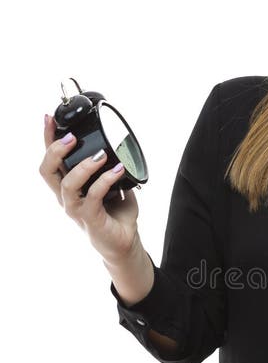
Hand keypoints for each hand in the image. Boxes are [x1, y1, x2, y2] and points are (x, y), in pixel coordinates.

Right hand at [39, 113, 140, 264]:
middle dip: (55, 150)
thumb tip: (117, 145)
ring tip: (101, 155)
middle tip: (73, 137)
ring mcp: (76, 209)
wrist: (124, 243)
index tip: (50, 118)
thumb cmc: (115, 214)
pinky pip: (93, 196)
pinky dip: (106, 179)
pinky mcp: (90, 219)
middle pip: (47, 171)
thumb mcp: (111, 185)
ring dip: (83, 166)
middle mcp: (67, 197)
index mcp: (68, 187)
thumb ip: (109, 167)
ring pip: (67, 184)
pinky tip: (118, 170)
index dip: (47, 139)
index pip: (50, 160)